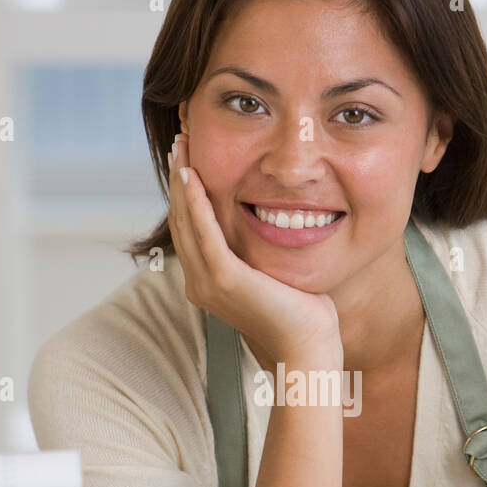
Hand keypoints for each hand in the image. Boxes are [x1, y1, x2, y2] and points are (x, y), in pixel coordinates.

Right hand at [166, 129, 342, 365]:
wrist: (308, 347)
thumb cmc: (301, 313)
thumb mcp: (273, 272)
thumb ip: (259, 250)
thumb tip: (269, 220)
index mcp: (208, 281)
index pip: (190, 226)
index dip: (186, 189)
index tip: (189, 155)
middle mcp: (199, 282)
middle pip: (181, 218)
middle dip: (179, 176)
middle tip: (180, 139)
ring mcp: (207, 283)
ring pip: (186, 220)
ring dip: (182, 180)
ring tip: (182, 146)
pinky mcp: (223, 280)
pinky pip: (204, 232)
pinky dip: (196, 201)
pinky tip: (193, 174)